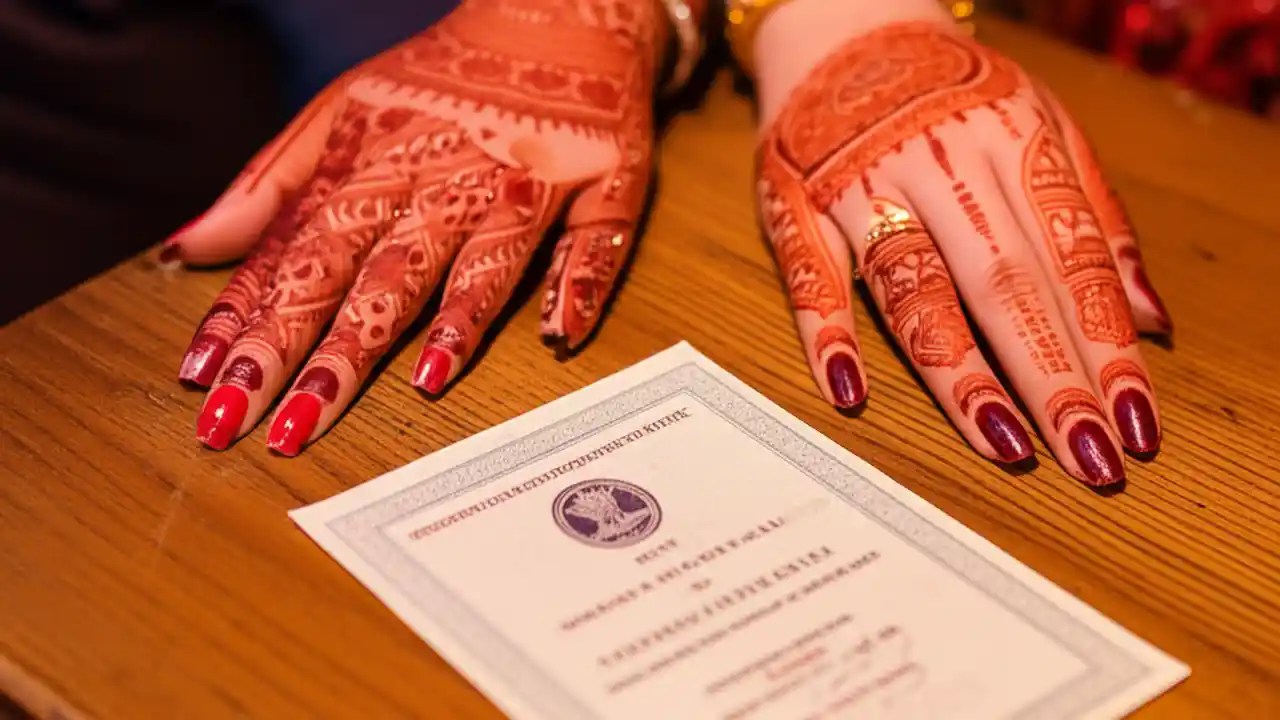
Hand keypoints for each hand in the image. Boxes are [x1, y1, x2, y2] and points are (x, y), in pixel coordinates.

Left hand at [165, 0, 667, 454]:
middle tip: (276, 423)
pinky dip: (575, 283)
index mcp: (368, 168)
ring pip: (470, 262)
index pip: (294, 256)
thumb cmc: (443, 78)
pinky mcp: (593, 189)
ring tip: (415, 386)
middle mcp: (436, 183)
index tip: (206, 385)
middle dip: (319, 349)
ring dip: (444, 325)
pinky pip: (586, 241)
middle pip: (369, 273)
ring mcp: (515, 187)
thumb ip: (267, 185)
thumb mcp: (337, 111)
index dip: (248, 322)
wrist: (555, 15)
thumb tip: (188, 248)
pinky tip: (557, 332)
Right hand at [752, 1, 1171, 487]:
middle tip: (1086, 459)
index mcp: (1012, 143)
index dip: (1103, 345)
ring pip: (915, 288)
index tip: (1132, 424)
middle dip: (1050, 376)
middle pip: (1004, 285)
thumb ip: (1098, 219)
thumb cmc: (954, 91)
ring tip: (1003, 443)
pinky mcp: (798, 204)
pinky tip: (850, 394)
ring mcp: (863, 184)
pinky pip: (811, 274)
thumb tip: (1148, 321)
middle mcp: (942, 165)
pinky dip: (827, 332)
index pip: (1070, 262)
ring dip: (959, 372)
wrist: (845, 24)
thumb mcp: (1045, 125)